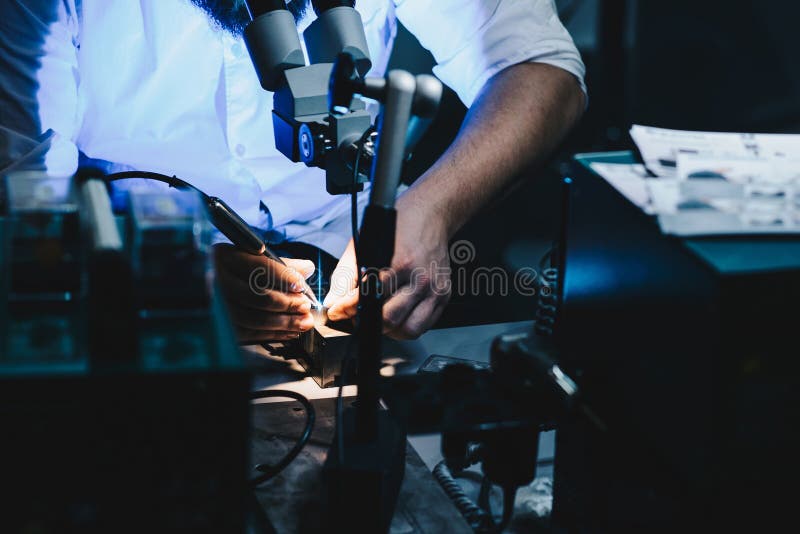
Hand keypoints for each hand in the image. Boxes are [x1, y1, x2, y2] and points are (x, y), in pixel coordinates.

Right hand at [213, 243, 315, 342]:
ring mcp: (217, 306)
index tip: (301, 286)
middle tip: (304, 306)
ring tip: (303, 322)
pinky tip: (289, 332)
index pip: (260, 268)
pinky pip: (251, 334)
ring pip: (255, 318)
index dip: (284, 278)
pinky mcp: (221, 326)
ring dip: (285, 323)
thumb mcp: (251, 258)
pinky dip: (274, 334)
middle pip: (259, 296)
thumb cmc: (232, 269)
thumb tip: (307, 268)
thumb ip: (281, 264)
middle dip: (287, 304)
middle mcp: (218, 280)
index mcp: (226, 257)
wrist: (198, 284)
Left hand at [324, 196, 451, 338]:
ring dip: (389, 330)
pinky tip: (397, 317)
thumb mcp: (365, 243)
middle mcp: (420, 278)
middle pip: (389, 319)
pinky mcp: (443, 295)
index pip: (370, 297)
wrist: (431, 214)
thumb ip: (346, 275)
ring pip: (408, 329)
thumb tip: (333, 300)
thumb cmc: (399, 224)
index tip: (339, 311)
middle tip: (357, 317)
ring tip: (378, 319)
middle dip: (367, 322)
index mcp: (400, 262)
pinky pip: (424, 325)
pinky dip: (407, 327)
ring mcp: (435, 289)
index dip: (349, 309)